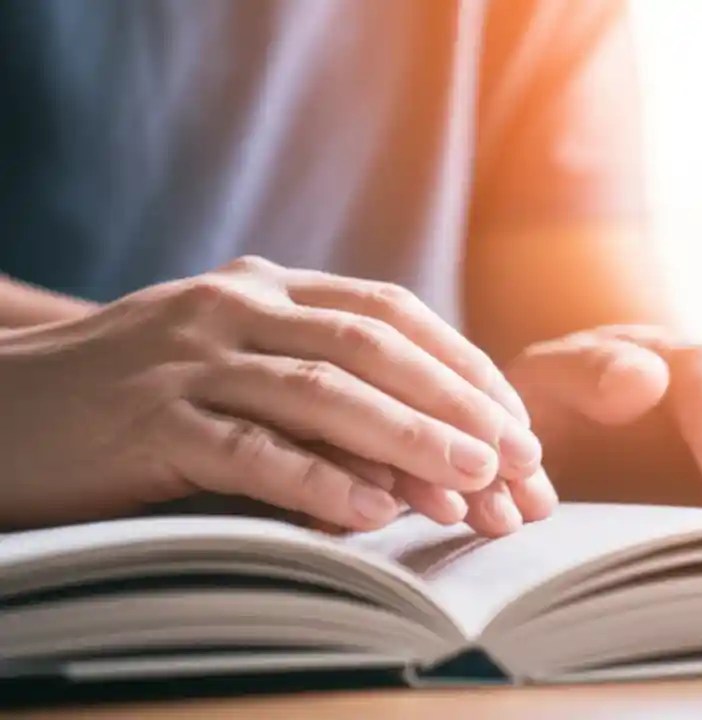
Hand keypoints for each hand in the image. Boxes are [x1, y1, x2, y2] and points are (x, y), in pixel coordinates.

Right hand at [0, 256, 555, 531]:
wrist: (1, 406)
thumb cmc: (136, 391)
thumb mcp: (230, 353)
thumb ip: (313, 368)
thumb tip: (426, 434)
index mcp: (265, 285)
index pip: (393, 313)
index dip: (463, 368)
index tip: (519, 425)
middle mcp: (234, 308)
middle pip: (372, 347)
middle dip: (456, 404)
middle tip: (519, 460)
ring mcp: (189, 362)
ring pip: (320, 393)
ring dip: (406, 439)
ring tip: (472, 483)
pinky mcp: (148, 426)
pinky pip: (247, 452)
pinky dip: (314, 481)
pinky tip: (369, 513)